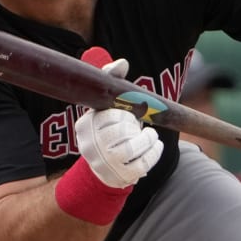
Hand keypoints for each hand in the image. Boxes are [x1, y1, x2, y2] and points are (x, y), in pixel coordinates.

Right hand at [72, 53, 161, 188]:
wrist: (105, 166)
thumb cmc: (109, 128)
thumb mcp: (106, 105)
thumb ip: (112, 81)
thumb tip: (122, 63)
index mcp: (85, 126)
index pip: (110, 115)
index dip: (125, 114)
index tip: (127, 115)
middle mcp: (90, 146)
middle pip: (121, 130)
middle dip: (135, 126)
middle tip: (138, 126)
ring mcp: (104, 164)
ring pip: (132, 148)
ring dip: (147, 139)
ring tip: (150, 136)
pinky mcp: (120, 177)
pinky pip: (143, 164)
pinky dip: (154, 153)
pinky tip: (155, 146)